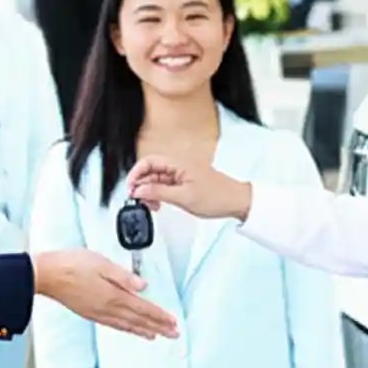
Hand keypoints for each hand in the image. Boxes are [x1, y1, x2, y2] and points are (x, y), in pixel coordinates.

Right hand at [32, 249, 178, 339]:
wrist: (47, 275)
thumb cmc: (71, 264)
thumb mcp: (101, 263)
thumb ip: (124, 276)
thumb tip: (143, 285)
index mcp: (113, 295)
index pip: (143, 308)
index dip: (160, 316)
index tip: (173, 322)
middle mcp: (107, 308)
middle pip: (138, 320)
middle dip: (158, 327)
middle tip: (173, 334)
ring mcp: (98, 313)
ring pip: (127, 325)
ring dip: (143, 330)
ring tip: (156, 335)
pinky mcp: (90, 313)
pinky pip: (114, 325)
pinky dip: (127, 329)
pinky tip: (130, 329)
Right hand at [127, 155, 252, 220]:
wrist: (237, 201)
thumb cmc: (216, 197)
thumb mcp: (184, 197)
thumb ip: (159, 192)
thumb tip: (139, 190)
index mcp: (178, 163)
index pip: (149, 162)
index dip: (136, 174)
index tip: (131, 188)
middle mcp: (178, 166)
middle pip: (151, 171)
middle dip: (142, 185)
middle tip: (138, 201)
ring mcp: (181, 175)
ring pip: (157, 180)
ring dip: (150, 191)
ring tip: (150, 205)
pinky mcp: (185, 183)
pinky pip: (166, 186)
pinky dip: (159, 194)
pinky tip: (159, 204)